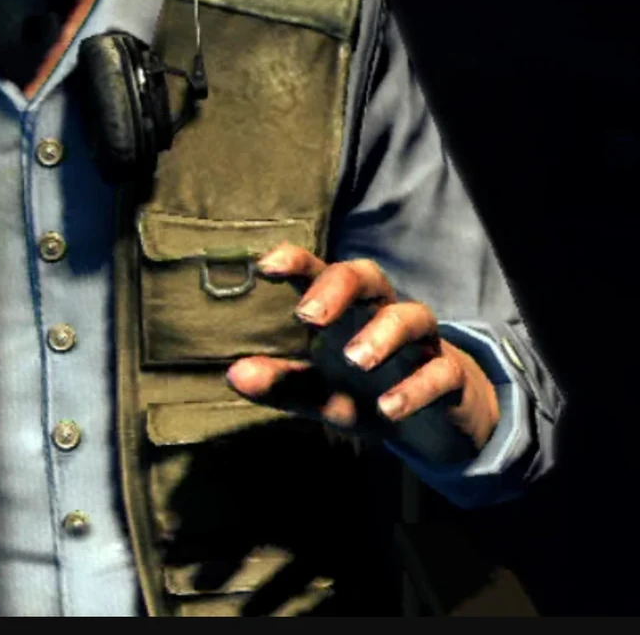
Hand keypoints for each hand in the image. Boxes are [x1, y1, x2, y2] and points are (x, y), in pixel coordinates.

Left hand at [225, 243, 499, 452]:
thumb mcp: (322, 393)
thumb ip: (282, 382)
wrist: (436, 422)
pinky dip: (416, 387)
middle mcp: (382, 312)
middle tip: (308, 316)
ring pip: (411, 316)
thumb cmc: (366, 390)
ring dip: (383, 334)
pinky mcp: (450, 375)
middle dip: (338, 288)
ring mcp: (421, 341)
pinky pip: (440, 371)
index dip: (294, 261)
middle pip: (368, 276)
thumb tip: (233, 375)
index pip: (319, 271)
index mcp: (345, 309)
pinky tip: (389, 407)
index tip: (264, 266)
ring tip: (355, 360)